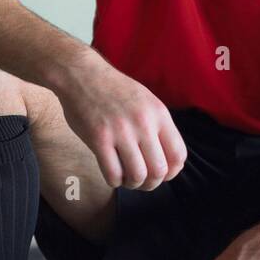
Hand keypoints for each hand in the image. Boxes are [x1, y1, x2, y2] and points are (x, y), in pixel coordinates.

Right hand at [56, 51, 186, 191]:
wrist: (82, 74)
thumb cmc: (113, 90)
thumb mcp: (146, 100)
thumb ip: (157, 126)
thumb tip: (167, 158)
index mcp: (159, 114)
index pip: (178, 155)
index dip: (171, 172)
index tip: (161, 174)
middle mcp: (143, 123)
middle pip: (159, 170)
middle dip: (151, 183)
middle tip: (142, 181)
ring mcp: (120, 131)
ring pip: (137, 175)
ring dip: (133, 184)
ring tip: (126, 179)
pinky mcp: (98, 139)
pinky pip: (113, 173)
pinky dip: (114, 181)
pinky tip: (112, 175)